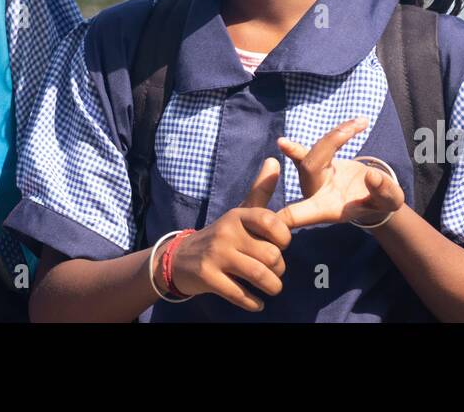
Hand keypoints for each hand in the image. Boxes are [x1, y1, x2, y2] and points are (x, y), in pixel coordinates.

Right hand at [163, 158, 290, 310]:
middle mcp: (227, 232)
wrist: (179, 258)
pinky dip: (254, 303)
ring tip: (273, 288)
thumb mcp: (239, 212)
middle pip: (270, 255)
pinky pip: (240, 294)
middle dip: (280, 269)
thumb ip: (260, 190)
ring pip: (259, 275)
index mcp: (238, 216)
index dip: (284, 238)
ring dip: (273, 287)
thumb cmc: (222, 235)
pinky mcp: (208, 277)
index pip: (272, 222)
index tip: (281, 245)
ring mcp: (216, 255)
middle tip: (276, 272)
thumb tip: (274, 160)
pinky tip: (258, 303)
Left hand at [275, 117, 404, 228]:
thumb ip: (383, 191)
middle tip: (355, 127)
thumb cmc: (380, 203)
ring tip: (361, 123)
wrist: (375, 195)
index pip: (298, 214)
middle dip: (329, 143)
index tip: (271, 215)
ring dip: (336, 134)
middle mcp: (315, 192)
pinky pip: (314, 145)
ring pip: (312, 151)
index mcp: (327, 209)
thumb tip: (371, 175)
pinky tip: (351, 122)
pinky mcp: (317, 162)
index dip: (283, 216)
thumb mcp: (390, 202)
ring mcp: (314, 176)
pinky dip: (332, 133)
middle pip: (308, 166)